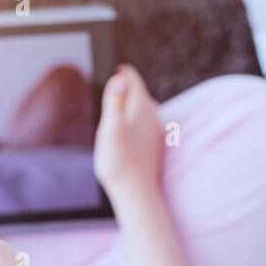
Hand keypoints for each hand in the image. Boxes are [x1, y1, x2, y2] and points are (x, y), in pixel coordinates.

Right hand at [93, 64, 163, 201]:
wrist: (136, 192)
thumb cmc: (119, 162)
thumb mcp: (110, 129)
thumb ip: (115, 103)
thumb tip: (120, 79)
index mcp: (141, 105)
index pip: (131, 77)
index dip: (119, 73)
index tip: (111, 73)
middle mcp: (153, 114)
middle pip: (136, 91)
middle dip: (122, 90)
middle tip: (110, 92)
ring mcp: (156, 128)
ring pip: (140, 108)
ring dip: (127, 108)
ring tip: (115, 114)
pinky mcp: (154, 142)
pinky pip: (142, 124)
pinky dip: (132, 123)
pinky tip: (125, 134)